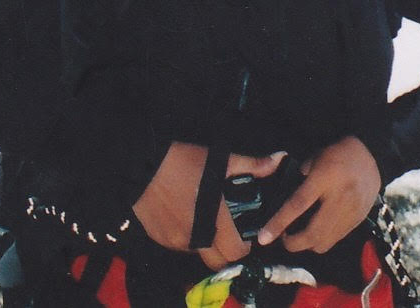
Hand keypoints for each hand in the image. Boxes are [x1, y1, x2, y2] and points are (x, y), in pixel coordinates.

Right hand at [132, 144, 283, 268]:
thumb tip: (279, 160)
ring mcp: (176, 240)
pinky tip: (185, 215)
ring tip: (205, 218)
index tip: (244, 233)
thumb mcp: (219, 159)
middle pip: (217, 260)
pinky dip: (186, 237)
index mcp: (214, 218)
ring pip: (198, 253)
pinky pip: (179, 245)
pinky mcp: (160, 238)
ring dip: (205, 242)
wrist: (141, 164)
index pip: (236, 251)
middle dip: (226, 251)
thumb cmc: (181, 161)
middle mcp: (195, 235)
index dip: (244, 246)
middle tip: (227, 231)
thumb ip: (252, 165)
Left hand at [255, 136, 380, 253]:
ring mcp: (351, 212)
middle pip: (312, 234)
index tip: (264, 237)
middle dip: (292, 243)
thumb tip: (284, 197)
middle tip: (282, 238)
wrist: (371, 156)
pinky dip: (322, 240)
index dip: (278, 223)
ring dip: (307, 244)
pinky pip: (336, 240)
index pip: (297, 205)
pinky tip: (316, 230)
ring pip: (324, 242)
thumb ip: (299, 177)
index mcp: (324, 178)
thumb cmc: (338, 154)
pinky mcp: (358, 221)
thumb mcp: (314, 157)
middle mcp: (339, 198)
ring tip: (298, 235)